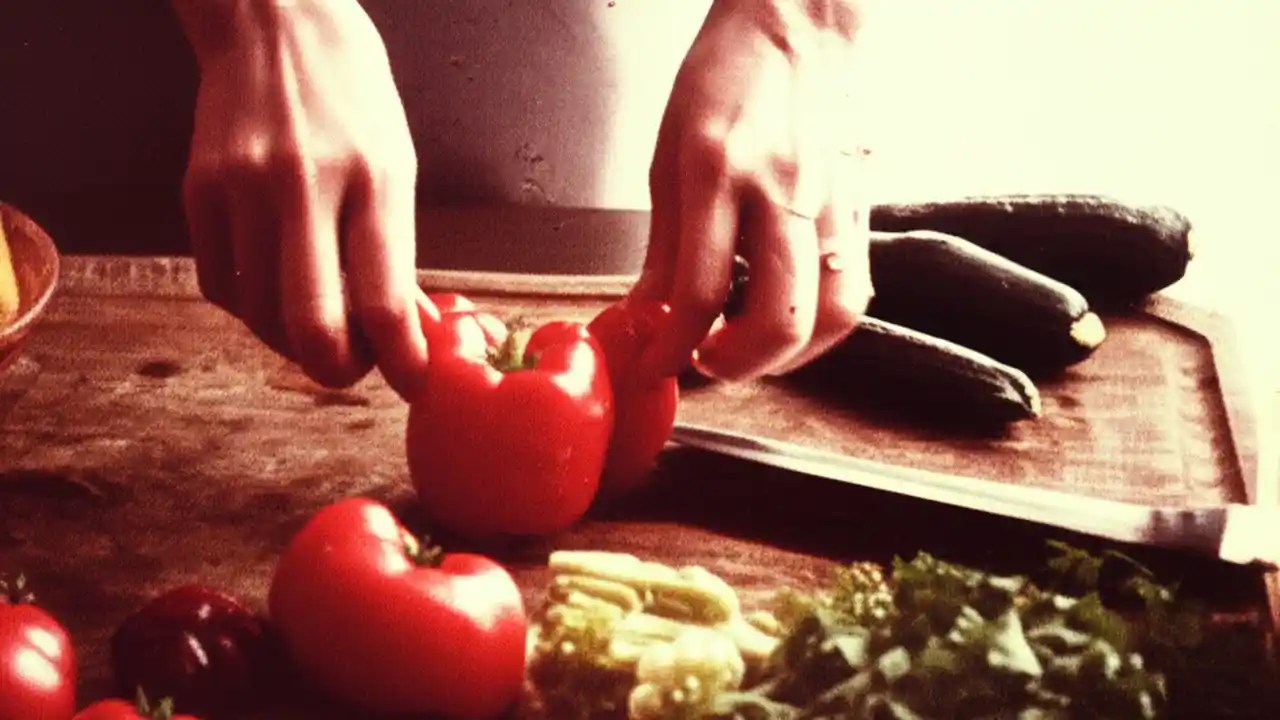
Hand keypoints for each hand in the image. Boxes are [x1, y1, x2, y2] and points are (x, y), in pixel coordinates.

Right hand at [173, 0, 430, 398]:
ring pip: (259, 314)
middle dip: (337, 369)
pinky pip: (219, 285)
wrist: (275, 24)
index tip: (411, 382)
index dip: (401, 361)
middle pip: (310, 323)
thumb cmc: (353, 100)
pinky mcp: (198, 190)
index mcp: (371, 178)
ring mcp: (241, 188)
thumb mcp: (395, 167)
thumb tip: (401, 333)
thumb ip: (395, 251)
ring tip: (319, 326)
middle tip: (353, 369)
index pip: (385, 298)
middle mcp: (303, 184)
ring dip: (293, 342)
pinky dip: (251, 308)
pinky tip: (274, 291)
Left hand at [631, 0, 871, 381]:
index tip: (655, 367)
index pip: (698, 289)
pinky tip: (788, 319)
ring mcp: (830, 201)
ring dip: (789, 356)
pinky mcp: (860, 208)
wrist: (797, 27)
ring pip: (832, 314)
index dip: (672, 348)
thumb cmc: (727, 79)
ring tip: (749, 350)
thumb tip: (645, 314)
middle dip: (739, 364)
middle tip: (707, 362)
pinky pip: (853, 289)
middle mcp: (781, 190)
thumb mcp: (668, 156)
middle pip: (780, 317)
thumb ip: (663, 246)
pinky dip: (820, 325)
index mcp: (717, 171)